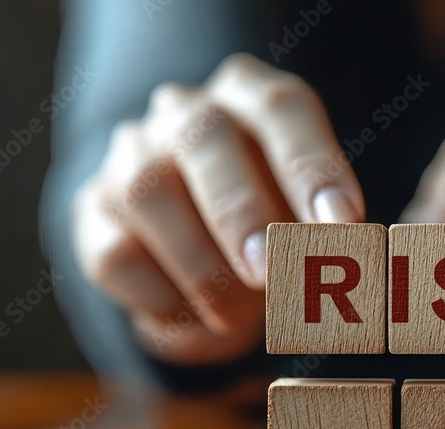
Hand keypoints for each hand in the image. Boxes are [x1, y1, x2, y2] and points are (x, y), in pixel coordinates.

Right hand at [72, 54, 365, 364]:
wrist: (190, 249)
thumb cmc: (271, 224)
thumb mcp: (307, 220)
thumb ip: (327, 233)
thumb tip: (354, 267)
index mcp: (252, 98)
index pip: (284, 110)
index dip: (314, 167)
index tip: (342, 223)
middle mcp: (187, 112)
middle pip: (206, 137)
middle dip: (243, 212)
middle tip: (271, 273)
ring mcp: (131, 155)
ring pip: (150, 193)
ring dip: (203, 267)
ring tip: (239, 316)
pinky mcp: (90, 210)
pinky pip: (117, 253)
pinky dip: (163, 297)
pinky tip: (194, 312)